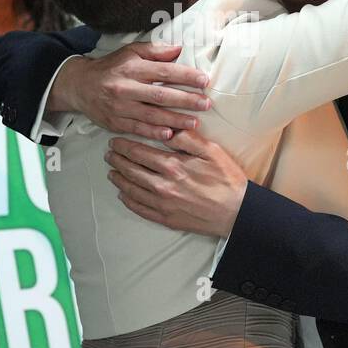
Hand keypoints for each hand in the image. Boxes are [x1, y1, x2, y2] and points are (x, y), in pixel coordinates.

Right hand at [50, 43, 210, 140]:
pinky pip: (137, 129)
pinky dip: (154, 133)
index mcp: (132, 67)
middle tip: (206, 104)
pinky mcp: (115, 122)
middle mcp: (126, 87)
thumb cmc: (111, 67)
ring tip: (194, 122)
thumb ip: (155, 51)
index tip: (204, 81)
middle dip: (186, 100)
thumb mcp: (130, 52)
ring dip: (175, 120)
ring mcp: (120, 107)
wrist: (80, 85)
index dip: (185, 76)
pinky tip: (169, 134)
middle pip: (161, 95)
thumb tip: (179, 49)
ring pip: (151, 115)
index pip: (164, 71)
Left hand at [105, 130, 245, 237]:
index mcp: (172, 165)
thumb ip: (187, 138)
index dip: (124, 146)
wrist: (237, 212)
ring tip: (111, 172)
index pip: (139, 153)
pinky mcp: (166, 219)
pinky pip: (140, 209)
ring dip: (119, 179)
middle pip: (131, 170)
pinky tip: (123, 195)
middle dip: (117, 160)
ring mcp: (163, 204)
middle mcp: (163, 185)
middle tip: (109, 154)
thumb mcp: (211, 150)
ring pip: (132, 190)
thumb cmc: (226, 179)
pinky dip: (128, 201)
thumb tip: (167, 128)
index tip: (115, 141)